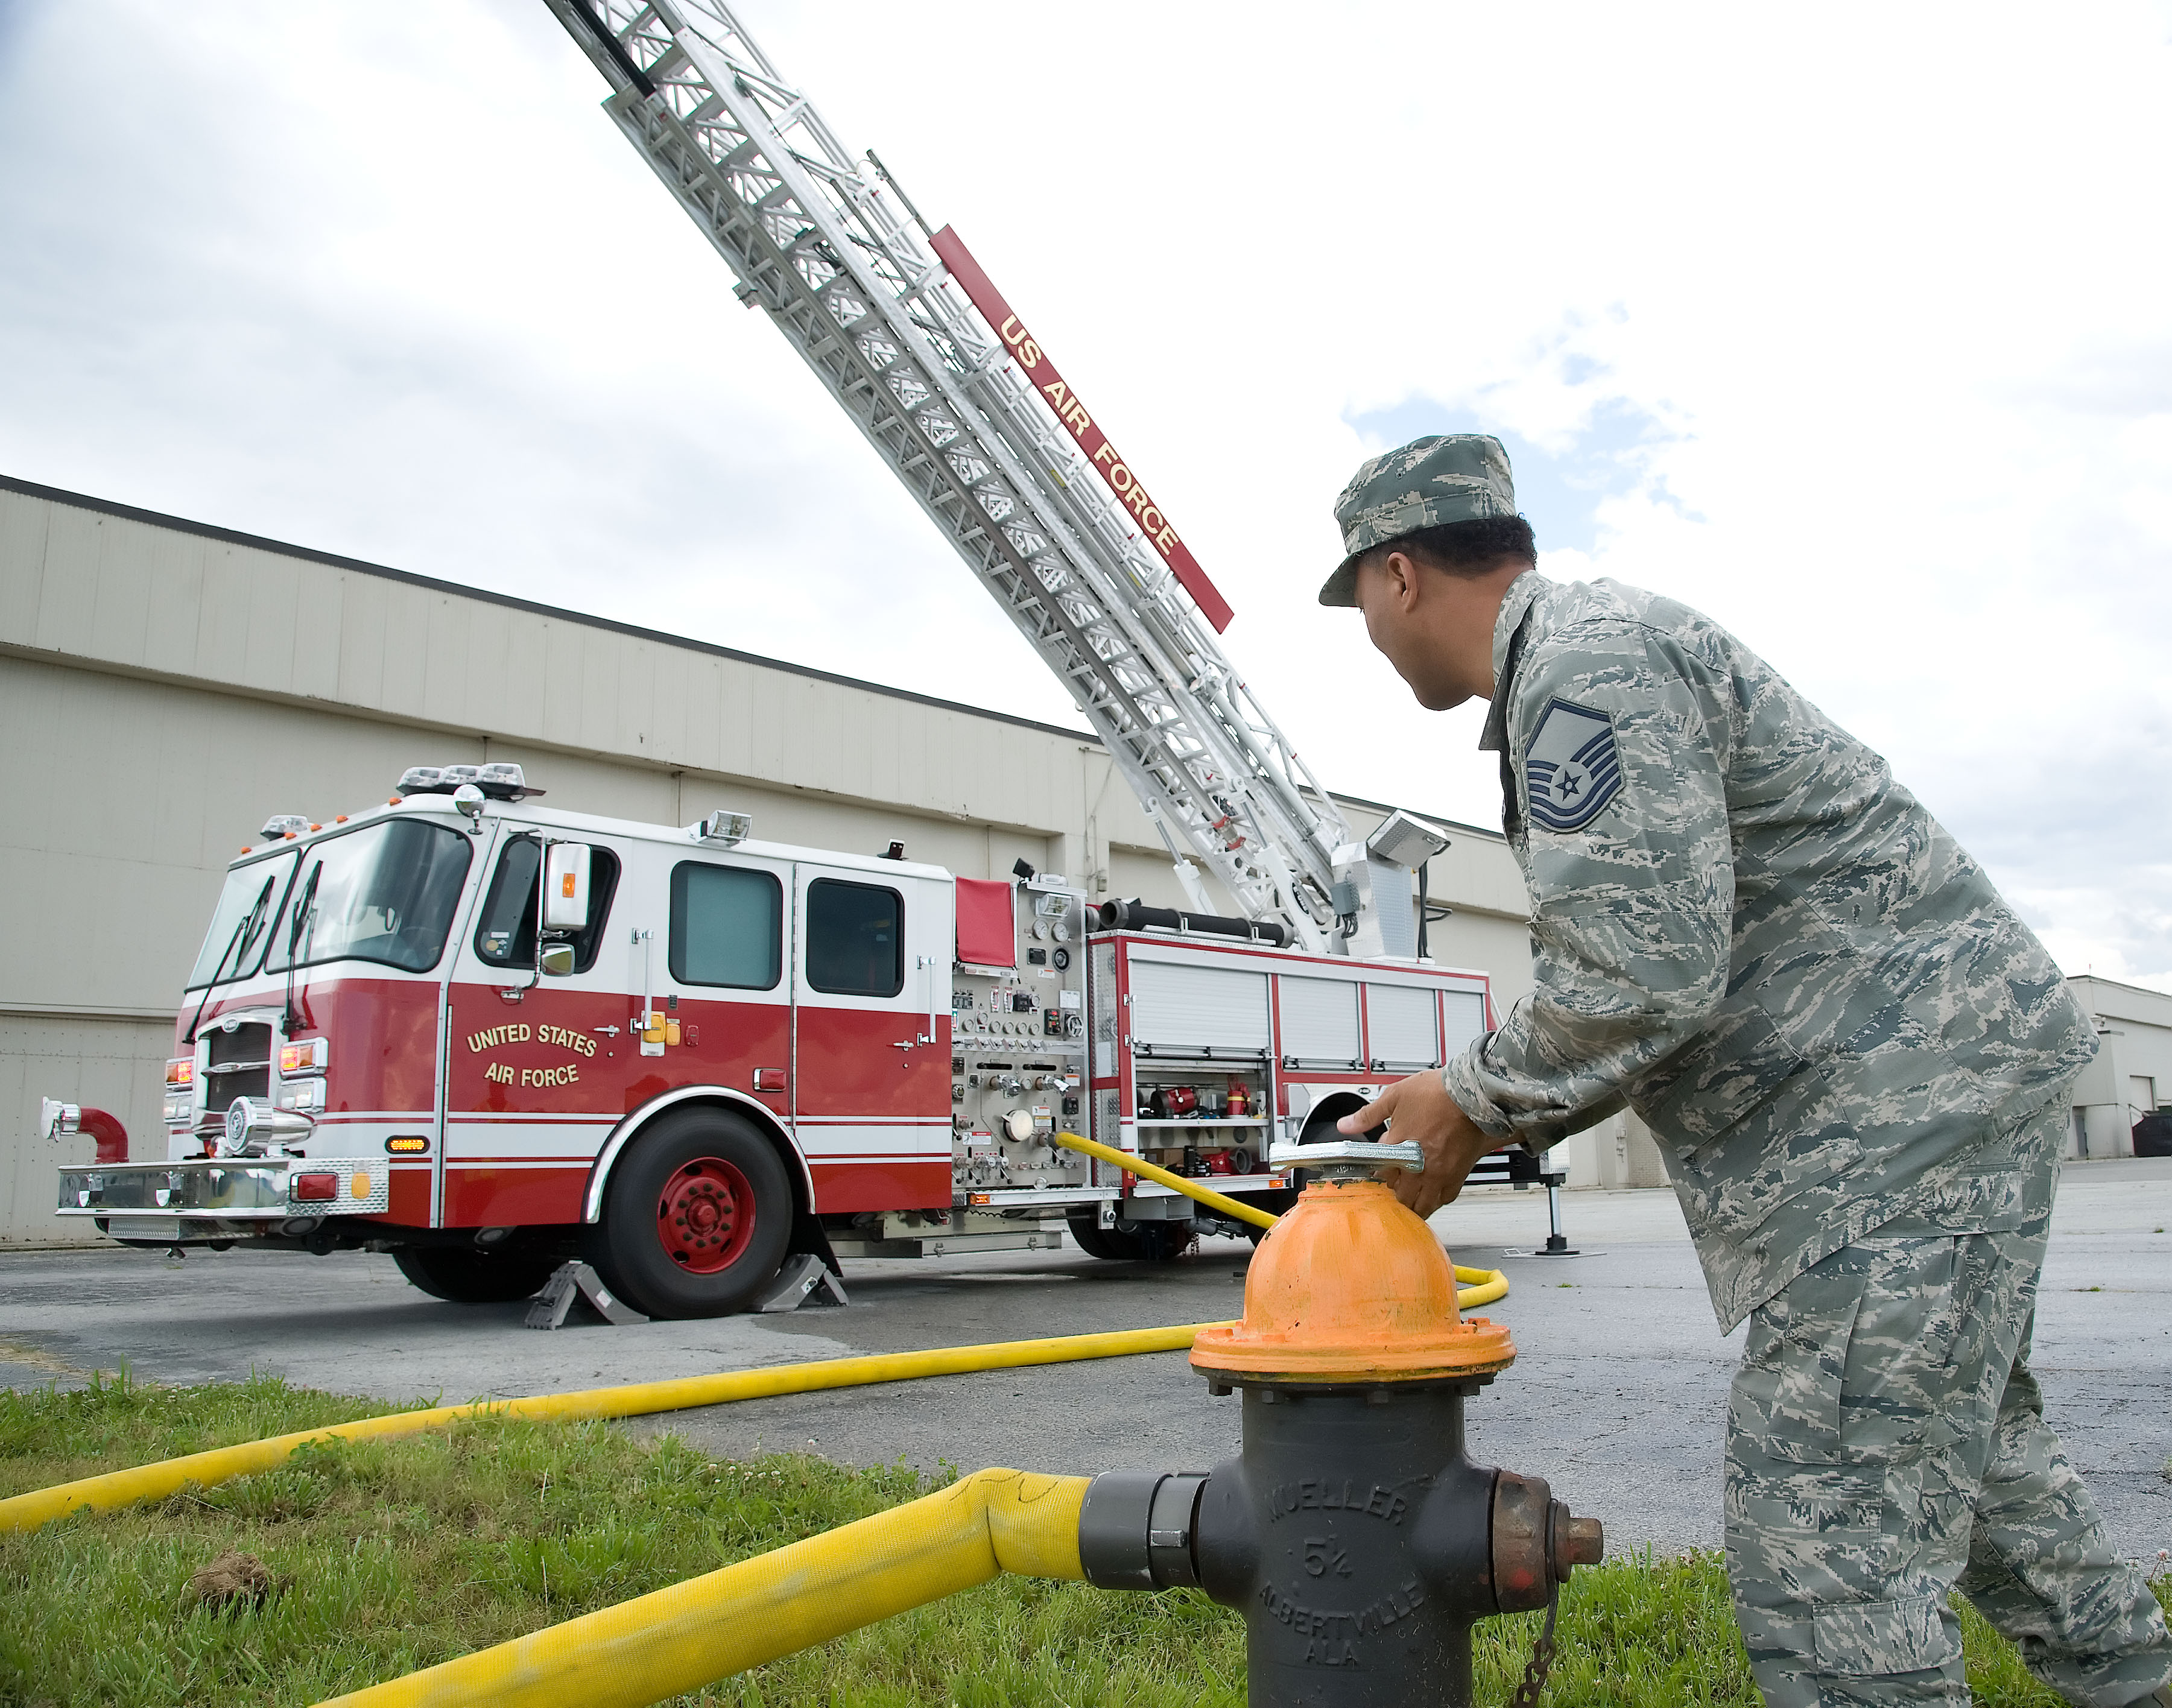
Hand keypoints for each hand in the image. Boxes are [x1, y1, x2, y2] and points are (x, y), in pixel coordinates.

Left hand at [1338, 1071, 1495, 1218]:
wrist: (1470, 1093)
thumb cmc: (1436, 1092)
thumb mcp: (1395, 1096)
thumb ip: (1368, 1114)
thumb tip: (1345, 1124)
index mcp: (1398, 1149)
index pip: (1381, 1176)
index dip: (1378, 1175)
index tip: (1380, 1171)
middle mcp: (1417, 1167)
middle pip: (1400, 1197)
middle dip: (1395, 1194)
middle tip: (1394, 1188)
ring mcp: (1439, 1174)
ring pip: (1423, 1205)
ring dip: (1414, 1204)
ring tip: (1410, 1199)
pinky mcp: (1458, 1175)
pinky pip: (1445, 1199)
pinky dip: (1437, 1201)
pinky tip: (1433, 1194)